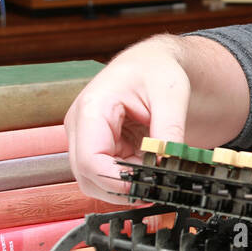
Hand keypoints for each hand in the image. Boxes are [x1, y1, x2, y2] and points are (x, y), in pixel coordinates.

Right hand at [65, 36, 191, 202]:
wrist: (152, 63)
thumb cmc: (157, 70)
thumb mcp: (171, 95)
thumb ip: (169, 130)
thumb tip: (170, 164)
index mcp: (92, 108)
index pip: (90, 160)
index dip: (117, 181)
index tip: (147, 185)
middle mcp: (80, 126)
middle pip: (88, 177)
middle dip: (123, 188)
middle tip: (157, 185)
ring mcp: (85, 138)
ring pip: (95, 182)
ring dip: (126, 186)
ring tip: (155, 171)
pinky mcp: (96, 147)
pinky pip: (106, 176)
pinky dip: (129, 180)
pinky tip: (150, 168)